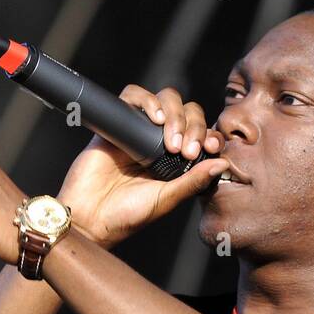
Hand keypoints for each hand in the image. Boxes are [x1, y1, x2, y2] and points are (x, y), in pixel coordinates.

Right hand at [58, 85, 230, 248]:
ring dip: (175, 113)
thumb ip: (193, 181)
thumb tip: (224, 163)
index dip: (209, 134)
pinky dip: (147, 99)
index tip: (210, 147)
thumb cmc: (126, 216)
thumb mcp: (167, 199)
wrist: (90, 217)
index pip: (200, 133)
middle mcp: (158, 142)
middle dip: (193, 125)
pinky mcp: (117, 124)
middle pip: (186, 112)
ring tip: (169, 139)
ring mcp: (138, 131)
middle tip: (185, 150)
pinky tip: (154, 118)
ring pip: (165, 99)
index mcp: (175, 161)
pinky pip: (132, 96)